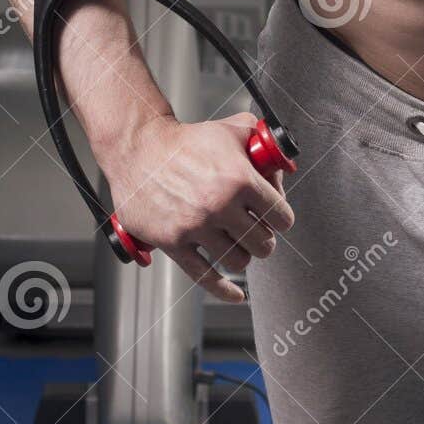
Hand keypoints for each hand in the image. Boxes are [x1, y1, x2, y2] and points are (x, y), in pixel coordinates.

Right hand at [105, 111, 295, 302]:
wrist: (140, 149)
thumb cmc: (187, 140)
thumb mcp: (234, 128)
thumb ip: (265, 142)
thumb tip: (283, 164)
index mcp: (240, 179)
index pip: (280, 215)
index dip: (282, 219)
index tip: (277, 220)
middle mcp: (219, 205)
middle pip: (262, 242)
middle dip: (265, 240)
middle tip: (259, 234)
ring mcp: (196, 226)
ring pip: (238, 261)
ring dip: (244, 257)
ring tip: (239, 246)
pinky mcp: (173, 243)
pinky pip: (205, 276)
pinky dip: (224, 290)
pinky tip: (236, 295)